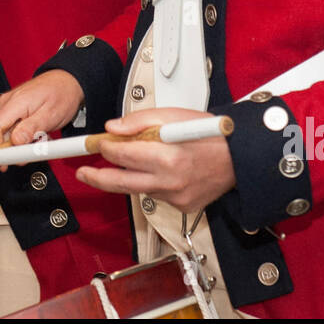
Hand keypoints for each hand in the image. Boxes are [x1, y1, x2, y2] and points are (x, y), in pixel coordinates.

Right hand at [0, 70, 84, 164]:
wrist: (69, 81)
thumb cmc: (62, 93)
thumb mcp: (51, 114)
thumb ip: (32, 128)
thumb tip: (16, 142)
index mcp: (15, 102)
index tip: (1, 163)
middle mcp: (8, 103)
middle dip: (11, 149)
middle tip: (29, 154)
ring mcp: (10, 106)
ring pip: (7, 133)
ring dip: (21, 143)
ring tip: (41, 138)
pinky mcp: (14, 110)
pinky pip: (13, 129)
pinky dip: (24, 136)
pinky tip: (38, 134)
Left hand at [77, 107, 236, 213]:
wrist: (241, 158)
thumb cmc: (212, 133)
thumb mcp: (174, 116)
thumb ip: (140, 121)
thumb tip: (114, 127)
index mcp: (167, 156)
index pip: (122, 155)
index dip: (105, 148)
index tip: (98, 144)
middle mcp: (170, 181)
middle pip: (121, 183)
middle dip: (97, 177)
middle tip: (83, 173)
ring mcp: (176, 197)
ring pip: (139, 188)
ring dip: (129, 176)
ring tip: (125, 164)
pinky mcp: (182, 207)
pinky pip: (156, 195)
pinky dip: (152, 183)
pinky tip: (161, 171)